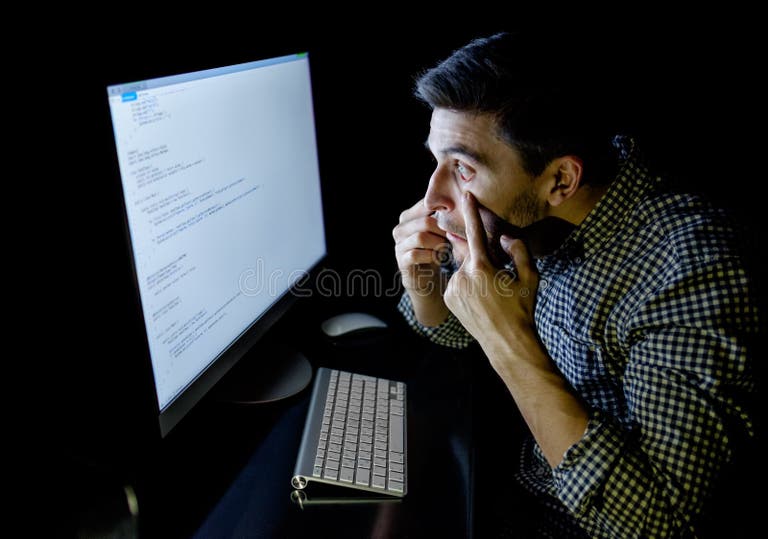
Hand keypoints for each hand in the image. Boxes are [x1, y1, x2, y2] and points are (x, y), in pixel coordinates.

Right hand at [393, 199, 450, 325]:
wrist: (427, 278)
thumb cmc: (437, 250)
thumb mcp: (439, 231)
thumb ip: (443, 216)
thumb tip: (464, 199)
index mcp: (408, 217)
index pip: (424, 205)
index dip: (441, 208)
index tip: (456, 212)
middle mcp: (400, 229)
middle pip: (424, 222)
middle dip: (442, 231)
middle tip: (452, 238)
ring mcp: (399, 245)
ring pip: (420, 237)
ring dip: (438, 244)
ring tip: (447, 249)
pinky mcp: (402, 261)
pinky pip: (416, 254)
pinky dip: (431, 256)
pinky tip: (439, 258)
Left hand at [443, 192, 538, 343]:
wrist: (506, 342)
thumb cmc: (521, 309)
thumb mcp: (530, 277)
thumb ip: (520, 251)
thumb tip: (506, 238)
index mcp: (481, 267)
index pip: (475, 232)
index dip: (471, 212)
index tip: (466, 195)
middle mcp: (462, 275)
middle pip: (471, 253)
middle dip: (484, 258)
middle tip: (499, 278)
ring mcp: (452, 287)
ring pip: (464, 268)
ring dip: (476, 272)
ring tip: (491, 294)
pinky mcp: (448, 298)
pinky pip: (458, 282)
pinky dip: (468, 284)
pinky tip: (481, 299)